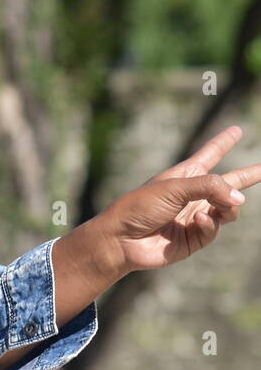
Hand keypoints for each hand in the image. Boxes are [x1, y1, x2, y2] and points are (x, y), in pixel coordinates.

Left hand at [98, 125, 260, 272]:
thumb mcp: (173, 187)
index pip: (209, 155)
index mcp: (184, 176)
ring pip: (228, 209)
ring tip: (221, 206)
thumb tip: (239, 198)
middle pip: (227, 185)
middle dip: (248, 177)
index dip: (222, 143)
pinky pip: (214, 228)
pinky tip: (197, 220)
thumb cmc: (140, 206)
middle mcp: (192, 195)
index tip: (236, 130)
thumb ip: (209, 187)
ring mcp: (194, 217)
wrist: (122, 239)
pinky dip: (210, 223)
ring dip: (226, 207)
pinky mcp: (194, 238)